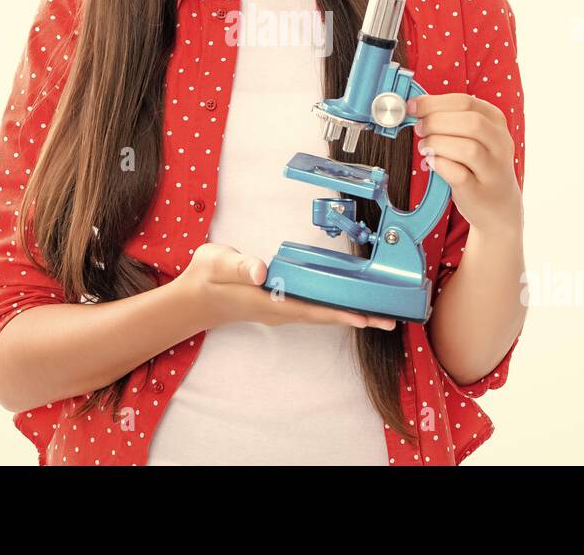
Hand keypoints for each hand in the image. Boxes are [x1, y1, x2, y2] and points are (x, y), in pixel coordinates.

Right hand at [179, 242, 396, 332]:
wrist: (194, 297)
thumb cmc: (207, 276)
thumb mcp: (218, 262)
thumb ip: (239, 265)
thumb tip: (261, 270)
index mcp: (269, 301)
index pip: (311, 309)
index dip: (339, 313)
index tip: (364, 318)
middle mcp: (281, 310)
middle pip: (325, 316)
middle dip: (356, 318)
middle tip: (389, 320)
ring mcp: (282, 309)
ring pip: (322, 314)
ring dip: (350, 314)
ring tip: (379, 316)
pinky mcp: (282, 304)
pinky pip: (315, 308)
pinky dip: (335, 307)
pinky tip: (349, 305)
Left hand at [409, 92, 521, 238]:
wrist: (498, 205)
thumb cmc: (477, 164)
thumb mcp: (471, 134)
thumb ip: (449, 118)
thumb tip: (413, 107)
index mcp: (495, 120)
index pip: (465, 101)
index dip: (433, 103)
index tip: (412, 107)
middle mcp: (500, 143)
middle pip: (470, 122)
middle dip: (435, 122)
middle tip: (419, 130)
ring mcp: (494, 169)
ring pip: (468, 149)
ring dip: (437, 144)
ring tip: (425, 148)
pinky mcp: (480, 191)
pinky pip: (458, 174)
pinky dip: (439, 165)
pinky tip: (431, 163)